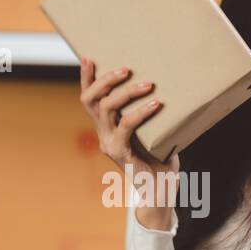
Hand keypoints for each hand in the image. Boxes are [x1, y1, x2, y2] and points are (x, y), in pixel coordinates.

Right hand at [79, 57, 179, 228]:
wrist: (160, 192)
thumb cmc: (160, 161)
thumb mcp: (154, 133)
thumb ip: (150, 115)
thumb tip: (164, 88)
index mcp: (106, 127)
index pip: (90, 99)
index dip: (86, 78)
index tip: (88, 57)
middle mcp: (102, 134)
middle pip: (91, 100)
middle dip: (105, 79)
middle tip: (126, 68)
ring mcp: (108, 144)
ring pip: (106, 108)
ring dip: (126, 92)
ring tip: (148, 84)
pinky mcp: (119, 153)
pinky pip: (126, 126)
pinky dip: (141, 112)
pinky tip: (155, 104)